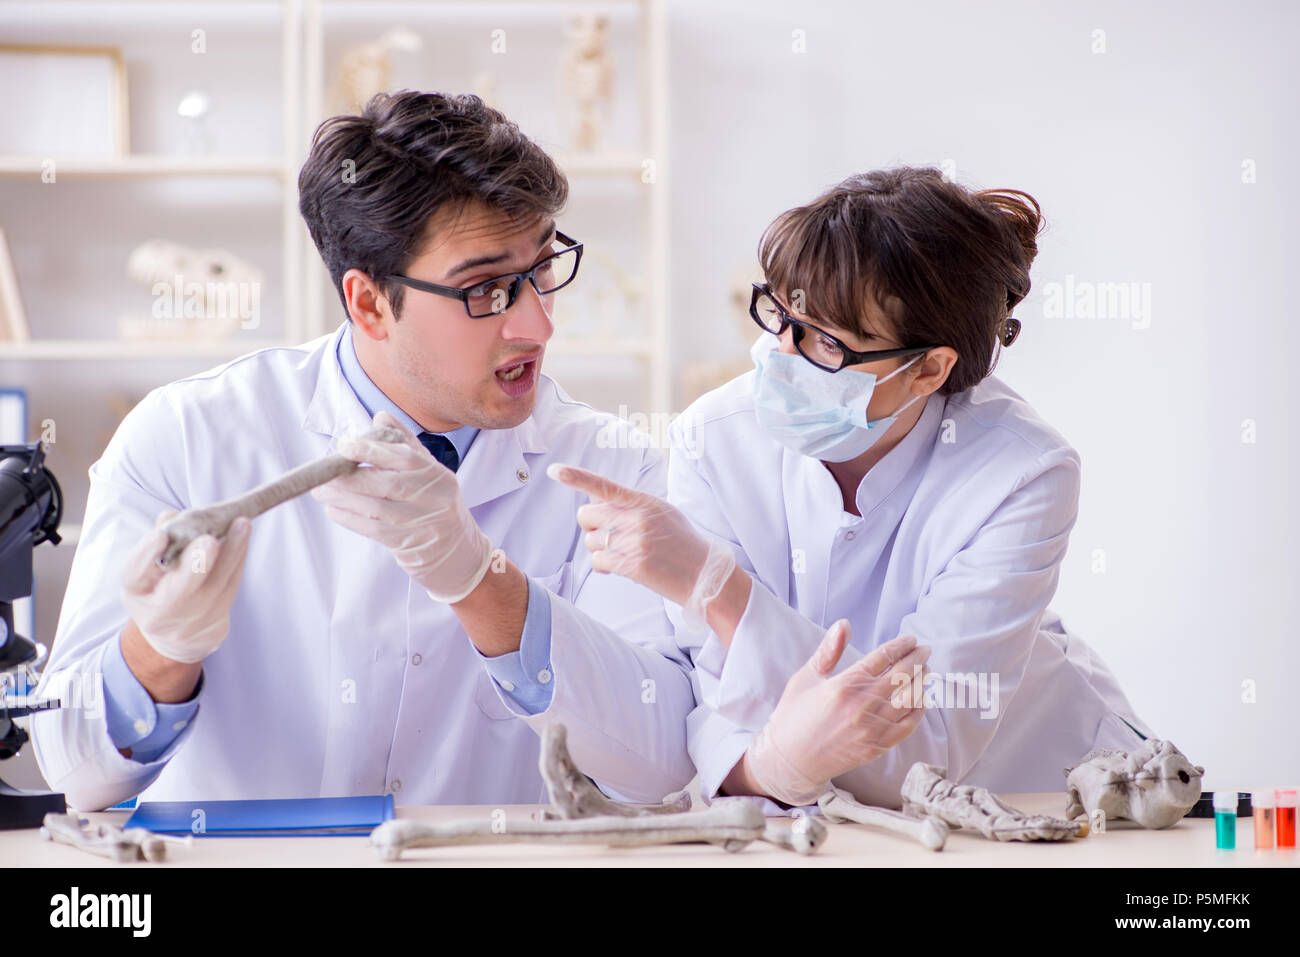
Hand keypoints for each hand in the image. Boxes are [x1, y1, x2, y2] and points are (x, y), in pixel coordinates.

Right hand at [121, 511, 250, 663]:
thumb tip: (170, 517)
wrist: (176, 632)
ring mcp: (191, 619)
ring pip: (216, 585)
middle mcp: (161, 611)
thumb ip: (157, 541)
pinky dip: (239, 558)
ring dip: (232, 552)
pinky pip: (231, 585)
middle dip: (195, 564)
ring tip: (241, 523)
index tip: (160, 534)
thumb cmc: (157, 588)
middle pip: (179, 590)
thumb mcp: (146, 569)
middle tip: (209, 540)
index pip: (134, 574)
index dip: (146, 554)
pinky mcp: (217, 618)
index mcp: (136, 592)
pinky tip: (243, 535)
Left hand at [311, 411, 494, 602]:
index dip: (373, 450)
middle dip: (351, 477)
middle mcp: (432, 499)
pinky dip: (349, 518)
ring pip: (376, 509)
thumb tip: (380, 417)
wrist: (454, 546)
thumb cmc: (434, 500)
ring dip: (343, 499)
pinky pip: (373, 530)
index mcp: (437, 476)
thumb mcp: (429, 470)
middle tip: (325, 472)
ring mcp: (420, 523)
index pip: (405, 458)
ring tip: (320, 491)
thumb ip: (405, 443)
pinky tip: (333, 510)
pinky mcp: (406, 543)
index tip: (345, 445)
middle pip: (389, 485)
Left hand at [547, 462, 717, 606]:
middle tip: (611, 535)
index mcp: (643, 500)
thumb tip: (598, 501)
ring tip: (627, 552)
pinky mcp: (631, 565)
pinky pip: (598, 562)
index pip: (604, 485)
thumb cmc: (681, 541)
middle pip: (586, 515)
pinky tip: (624, 566)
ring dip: (601, 549)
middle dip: (592, 526)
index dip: (576, 477)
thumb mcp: (661, 512)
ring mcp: (633, 542)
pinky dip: (605, 565)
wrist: (703, 573)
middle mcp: (636, 518)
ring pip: (591, 541)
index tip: (555, 470)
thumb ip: (631, 504)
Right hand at [746, 621, 930, 805]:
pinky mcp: (876, 747)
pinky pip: (907, 726)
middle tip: (925, 649)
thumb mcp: (806, 677)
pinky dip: (919, 710)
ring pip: (909, 700)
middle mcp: (861, 706)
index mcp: (844, 685)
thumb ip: (828, 650)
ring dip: (921, 681)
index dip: (901, 645)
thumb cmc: (794, 715)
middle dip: (918, 658)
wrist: (790, 760)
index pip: (883, 657)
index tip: (911, 639)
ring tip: (926, 670)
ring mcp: (871, 728)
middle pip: (901, 675)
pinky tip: (921, 699)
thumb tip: (844, 624)